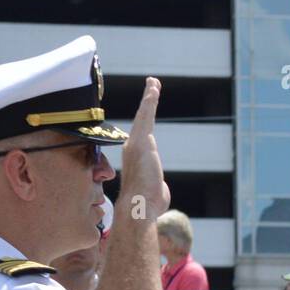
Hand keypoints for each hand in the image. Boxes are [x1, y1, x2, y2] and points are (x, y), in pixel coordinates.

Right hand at [117, 77, 170, 224]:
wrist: (139, 206)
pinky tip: (154, 87)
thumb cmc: (147, 206)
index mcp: (135, 159)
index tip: (146, 115)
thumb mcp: (154, 194)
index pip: (142, 137)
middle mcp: (132, 148)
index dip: (144, 124)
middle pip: (141, 121)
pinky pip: (146, 114)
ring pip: (144, 115)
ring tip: (154, 83)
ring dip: (149, 98)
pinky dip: (149, 100)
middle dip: (146, 104)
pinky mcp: (143, 139)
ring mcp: (136, 142)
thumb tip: (157, 195)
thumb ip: (156, 188)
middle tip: (152, 87)